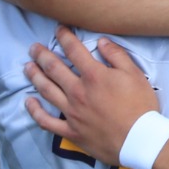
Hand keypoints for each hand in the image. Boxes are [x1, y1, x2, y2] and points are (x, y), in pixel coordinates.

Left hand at [21, 28, 160, 164]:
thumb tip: (102, 40)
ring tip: (28, 67)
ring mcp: (72, 112)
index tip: (58, 29)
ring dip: (35, 76)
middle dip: (42, 55)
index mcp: (93, 75)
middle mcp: (78, 91)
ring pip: (47, 90)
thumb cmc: (140, 106)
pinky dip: (35, 111)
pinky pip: (47, 121)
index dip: (64, 36)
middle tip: (33, 48)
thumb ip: (117, 55)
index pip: (74, 50)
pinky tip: (28, 102)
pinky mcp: (71, 131)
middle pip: (54, 68)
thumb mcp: (135, 74)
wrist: (140, 139)